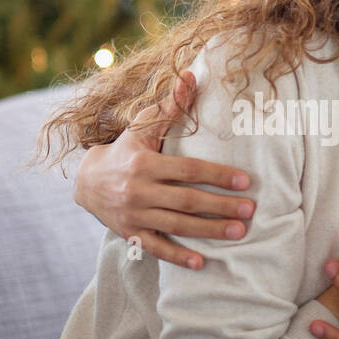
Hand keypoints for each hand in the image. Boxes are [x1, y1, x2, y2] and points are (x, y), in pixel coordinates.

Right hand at [73, 71, 256, 268]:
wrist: (87, 182)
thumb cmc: (126, 150)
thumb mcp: (143, 127)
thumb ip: (171, 107)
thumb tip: (192, 75)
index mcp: (145, 163)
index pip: (188, 170)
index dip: (217, 175)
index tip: (245, 181)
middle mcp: (138, 190)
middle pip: (187, 200)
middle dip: (221, 206)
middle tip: (251, 210)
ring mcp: (135, 215)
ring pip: (177, 225)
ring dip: (210, 231)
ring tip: (240, 232)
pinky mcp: (131, 235)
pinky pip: (157, 248)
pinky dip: (179, 256)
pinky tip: (202, 262)